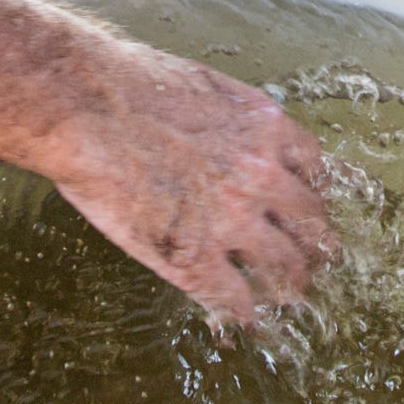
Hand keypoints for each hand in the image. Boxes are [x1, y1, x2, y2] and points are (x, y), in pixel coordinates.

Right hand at [42, 41, 336, 327]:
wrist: (86, 106)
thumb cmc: (128, 81)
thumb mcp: (202, 86)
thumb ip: (227, 118)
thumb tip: (223, 131)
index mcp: (265, 128)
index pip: (314, 167)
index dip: (312, 192)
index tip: (308, 207)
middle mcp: (261, 175)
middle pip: (311, 221)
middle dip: (316, 243)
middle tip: (317, 259)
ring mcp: (231, 220)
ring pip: (285, 264)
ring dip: (292, 284)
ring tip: (292, 296)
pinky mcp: (193, 256)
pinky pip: (234, 296)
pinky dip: (244, 313)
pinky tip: (246, 322)